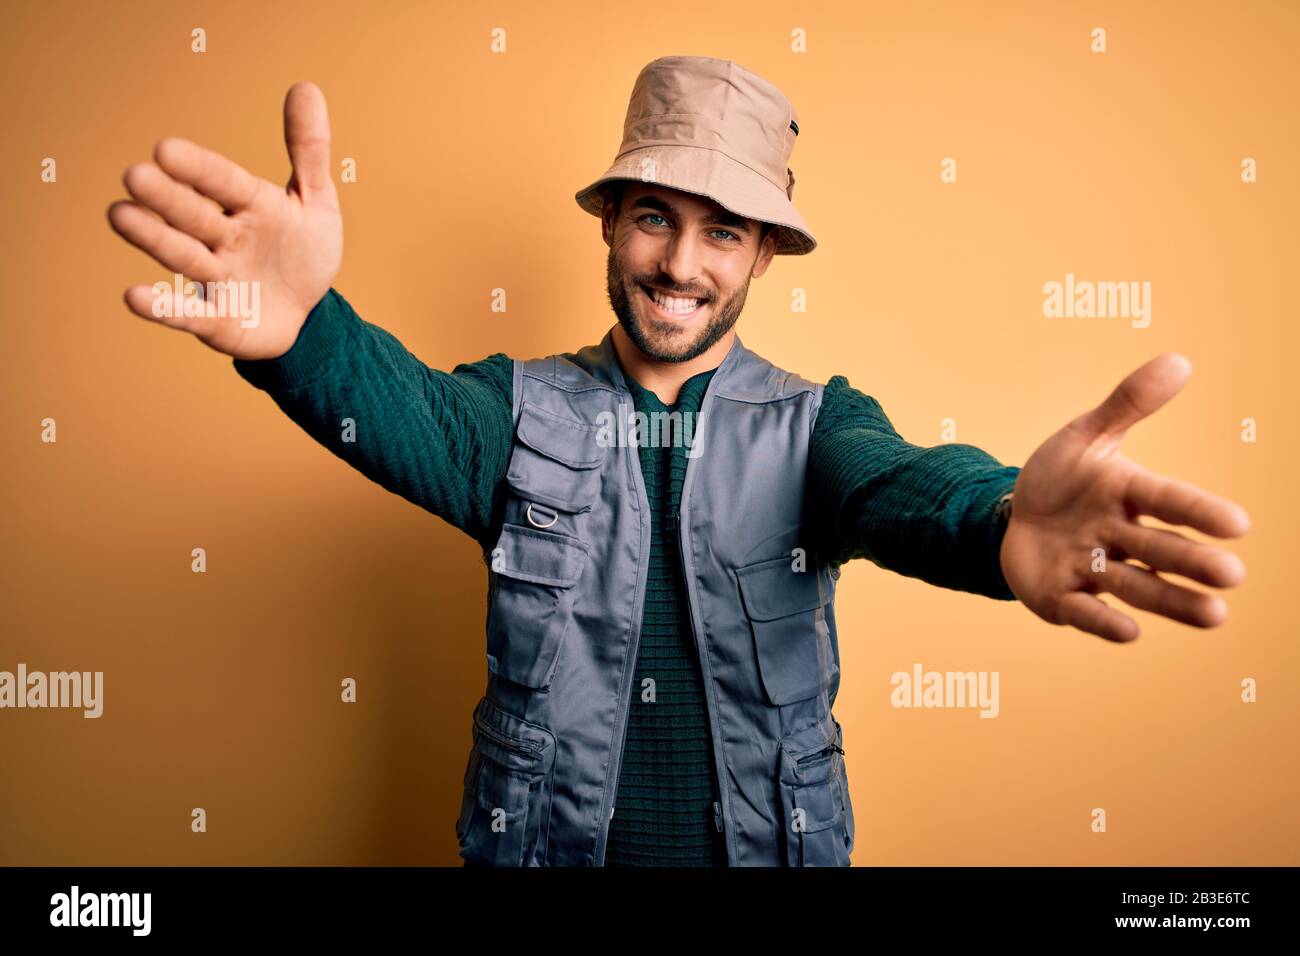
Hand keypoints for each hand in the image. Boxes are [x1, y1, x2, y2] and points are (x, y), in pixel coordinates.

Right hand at [107, 82, 341, 358]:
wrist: (309, 314)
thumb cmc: (304, 252)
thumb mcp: (316, 202)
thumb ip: (308, 150)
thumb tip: (306, 86)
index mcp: (248, 205)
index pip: (221, 182)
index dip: (198, 169)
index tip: (166, 149)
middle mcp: (223, 238)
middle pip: (193, 215)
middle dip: (167, 198)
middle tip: (135, 176)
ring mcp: (217, 279)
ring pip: (184, 256)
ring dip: (154, 238)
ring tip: (119, 215)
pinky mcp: (218, 321)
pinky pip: (190, 315)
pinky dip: (164, 307)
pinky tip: (134, 296)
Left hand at [998, 353, 1248, 642]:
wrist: (1011, 517)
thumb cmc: (1061, 478)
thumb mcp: (1085, 437)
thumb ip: (1127, 404)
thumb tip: (1179, 360)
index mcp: (1128, 493)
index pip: (1168, 500)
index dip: (1198, 511)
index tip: (1238, 524)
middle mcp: (1118, 536)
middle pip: (1160, 549)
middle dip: (1193, 563)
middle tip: (1232, 576)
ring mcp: (1092, 570)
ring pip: (1135, 586)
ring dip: (1171, 601)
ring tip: (1215, 615)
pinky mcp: (1062, 598)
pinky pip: (1084, 611)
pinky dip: (1104, 621)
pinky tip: (1130, 632)